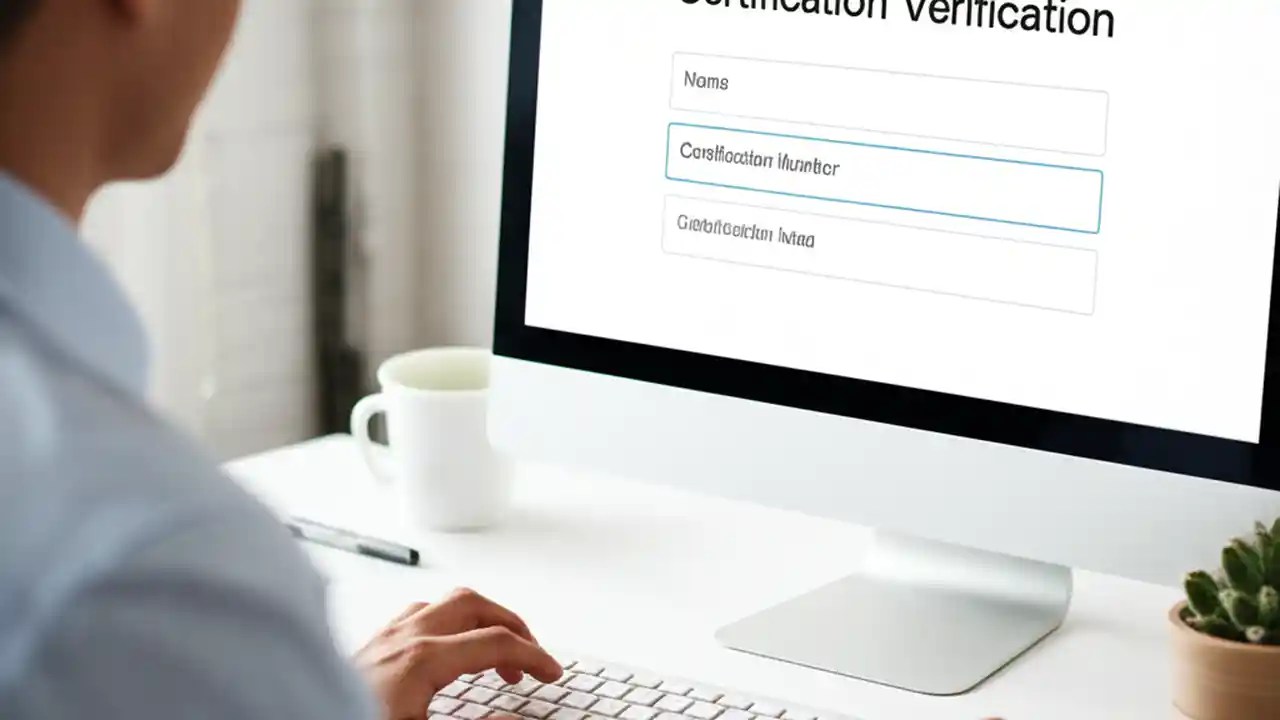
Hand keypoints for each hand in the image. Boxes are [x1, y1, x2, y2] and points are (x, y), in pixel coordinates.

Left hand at [354, 588, 562, 719]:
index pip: (496, 642)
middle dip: (511, 624)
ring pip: (444, 603)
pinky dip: (446, 623)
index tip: (550, 673)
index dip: (534, 656)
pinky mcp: (367, 645)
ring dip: (478, 619)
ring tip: (494, 648)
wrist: (291, 719)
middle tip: (530, 653)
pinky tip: (446, 649)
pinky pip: (416, 614)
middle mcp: (402, 637)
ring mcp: (382, 637)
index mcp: (422, 659)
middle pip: (474, 605)